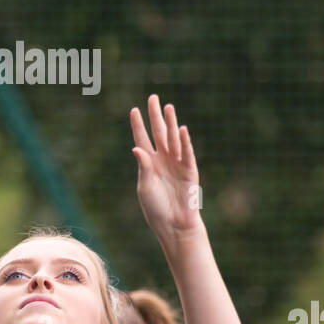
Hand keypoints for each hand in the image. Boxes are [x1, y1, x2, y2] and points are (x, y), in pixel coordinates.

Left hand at [130, 94, 203, 244]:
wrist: (174, 225)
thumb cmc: (156, 209)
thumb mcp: (145, 187)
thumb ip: (143, 166)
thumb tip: (136, 147)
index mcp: (149, 163)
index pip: (142, 139)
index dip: (138, 125)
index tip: (134, 110)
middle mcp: (163, 160)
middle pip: (158, 133)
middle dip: (155, 116)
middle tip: (153, 98)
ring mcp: (177, 164)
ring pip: (173, 139)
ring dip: (171, 123)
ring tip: (168, 107)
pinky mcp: (189, 171)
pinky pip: (187, 153)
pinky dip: (184, 142)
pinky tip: (181, 129)